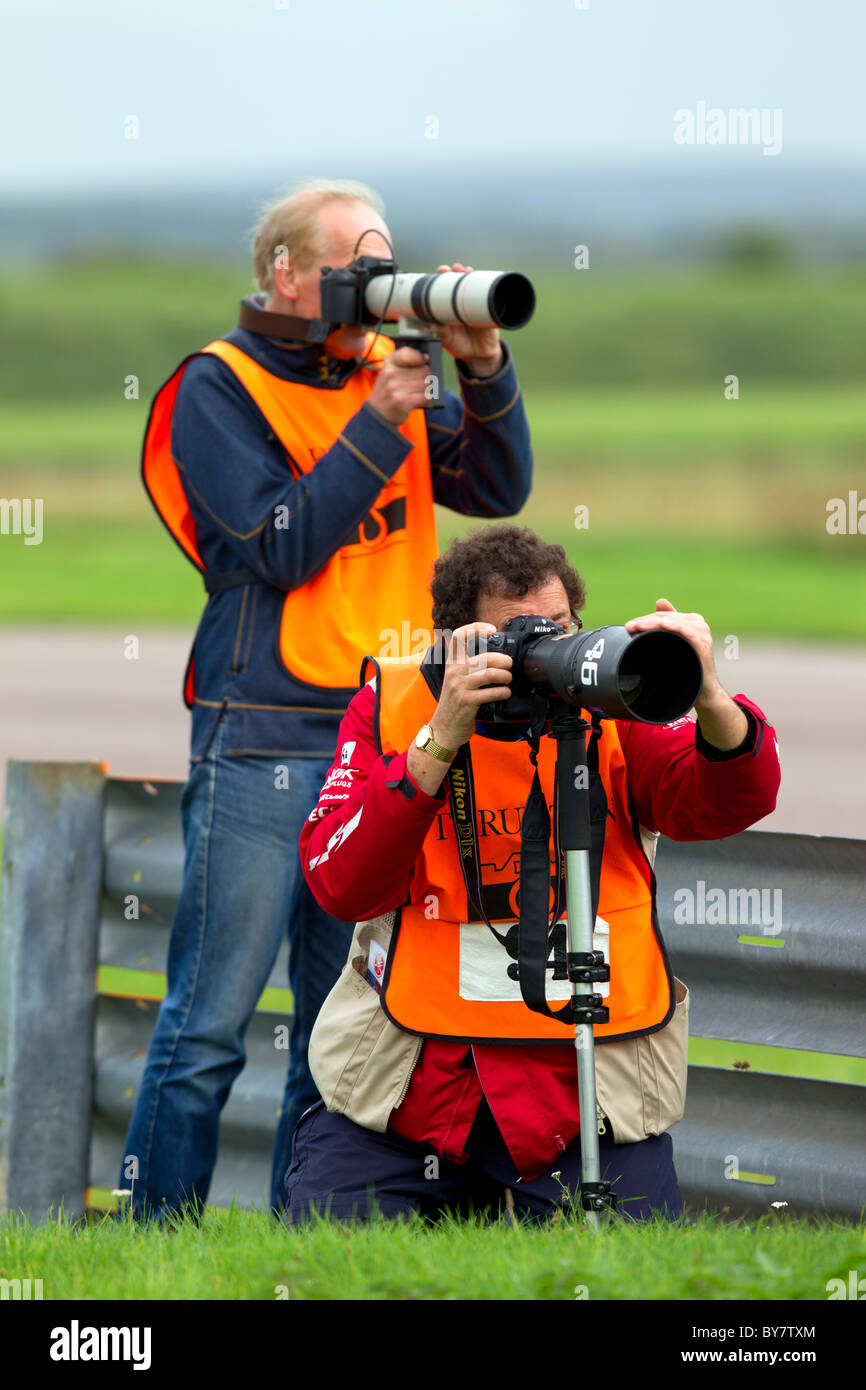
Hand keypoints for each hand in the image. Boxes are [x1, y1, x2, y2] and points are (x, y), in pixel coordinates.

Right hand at [368, 345, 431, 423]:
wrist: (376, 413)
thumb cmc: (387, 392)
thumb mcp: (389, 372)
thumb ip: (405, 363)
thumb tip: (426, 359)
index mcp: (389, 363)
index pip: (408, 353)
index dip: (420, 357)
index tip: (424, 362)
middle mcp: (391, 374)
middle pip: (423, 370)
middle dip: (426, 377)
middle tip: (421, 383)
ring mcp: (396, 388)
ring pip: (426, 384)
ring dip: (427, 390)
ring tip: (420, 393)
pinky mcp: (403, 401)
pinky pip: (425, 397)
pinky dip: (427, 400)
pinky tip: (423, 401)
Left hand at [430, 263, 501, 375]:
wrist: (478, 355)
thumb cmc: (460, 344)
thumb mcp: (448, 340)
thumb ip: (441, 333)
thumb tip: (433, 324)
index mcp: (448, 307)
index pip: (444, 287)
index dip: (442, 276)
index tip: (441, 271)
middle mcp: (461, 302)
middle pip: (459, 281)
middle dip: (457, 271)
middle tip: (455, 269)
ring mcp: (475, 304)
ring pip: (473, 284)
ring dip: (470, 275)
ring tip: (467, 271)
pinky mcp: (488, 310)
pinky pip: (489, 297)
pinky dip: (487, 288)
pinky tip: (484, 280)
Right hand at [433, 623, 513, 748]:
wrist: (443, 729)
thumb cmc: (454, 704)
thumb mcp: (455, 680)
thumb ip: (469, 667)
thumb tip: (496, 657)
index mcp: (452, 663)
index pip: (459, 636)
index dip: (476, 628)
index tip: (491, 630)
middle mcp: (454, 672)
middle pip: (485, 657)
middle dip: (504, 661)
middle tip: (509, 665)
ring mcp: (459, 686)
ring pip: (491, 673)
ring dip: (506, 677)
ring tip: (508, 680)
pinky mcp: (467, 701)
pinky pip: (492, 692)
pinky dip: (503, 692)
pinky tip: (504, 693)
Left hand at [624, 599, 748, 748]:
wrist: (702, 689)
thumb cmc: (687, 667)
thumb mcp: (674, 643)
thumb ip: (667, 623)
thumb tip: (661, 600)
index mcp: (690, 620)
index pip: (663, 615)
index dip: (645, 619)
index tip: (629, 626)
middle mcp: (697, 623)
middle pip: (666, 617)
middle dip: (645, 621)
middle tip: (629, 627)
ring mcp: (701, 632)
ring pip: (672, 622)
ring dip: (653, 623)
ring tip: (638, 627)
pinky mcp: (703, 643)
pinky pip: (687, 631)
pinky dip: (675, 627)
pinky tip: (664, 625)